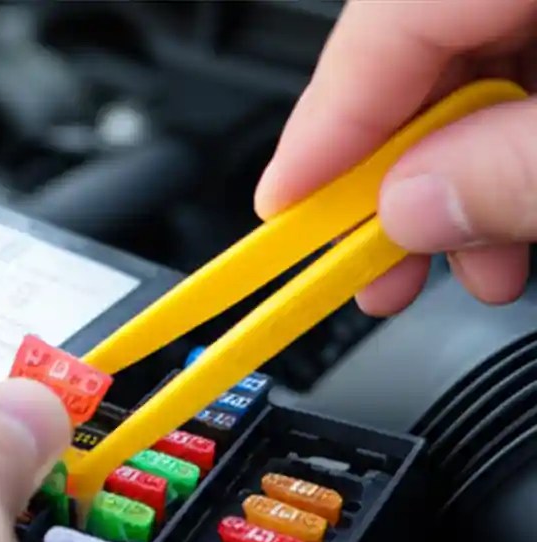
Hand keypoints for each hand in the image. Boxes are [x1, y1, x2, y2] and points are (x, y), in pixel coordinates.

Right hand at [256, 1, 536, 315]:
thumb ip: (519, 168)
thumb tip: (413, 206)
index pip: (392, 16)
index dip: (326, 119)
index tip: (282, 208)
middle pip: (417, 41)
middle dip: (391, 165)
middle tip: (370, 262)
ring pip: (469, 59)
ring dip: (453, 171)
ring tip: (465, 263)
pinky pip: (522, 61)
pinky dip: (504, 143)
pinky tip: (510, 211)